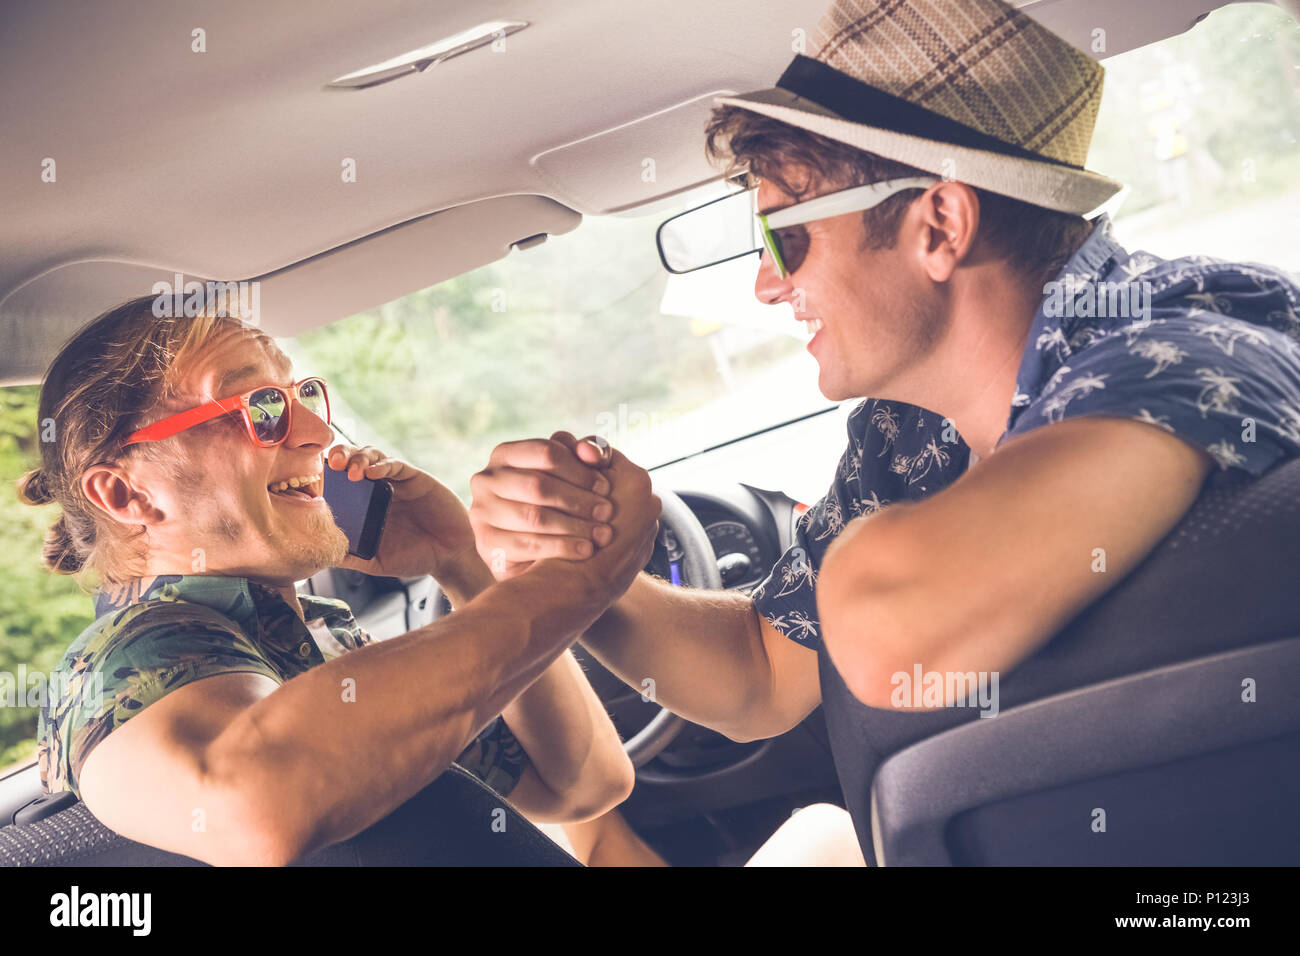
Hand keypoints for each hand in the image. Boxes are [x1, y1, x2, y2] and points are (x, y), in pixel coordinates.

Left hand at [327, 444, 479, 583]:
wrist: (449, 557)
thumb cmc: (414, 558)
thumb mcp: (375, 560)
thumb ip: (351, 555)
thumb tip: (320, 554)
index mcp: (364, 505)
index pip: (339, 480)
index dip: (326, 474)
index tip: (313, 478)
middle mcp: (378, 488)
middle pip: (352, 460)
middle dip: (340, 456)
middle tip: (331, 464)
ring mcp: (396, 481)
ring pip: (372, 455)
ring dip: (359, 457)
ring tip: (351, 470)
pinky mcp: (415, 478)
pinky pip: (396, 465)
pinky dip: (383, 465)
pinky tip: (373, 473)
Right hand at [469, 432, 616, 578]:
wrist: (535, 553)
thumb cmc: (560, 503)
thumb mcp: (573, 473)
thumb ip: (586, 454)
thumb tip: (588, 450)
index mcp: (505, 454)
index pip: (546, 452)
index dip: (580, 469)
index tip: (606, 486)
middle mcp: (486, 479)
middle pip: (538, 485)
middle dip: (579, 499)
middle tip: (607, 512)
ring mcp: (482, 511)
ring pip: (533, 516)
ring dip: (574, 525)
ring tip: (602, 533)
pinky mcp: (486, 543)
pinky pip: (528, 544)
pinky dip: (562, 547)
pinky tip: (586, 550)